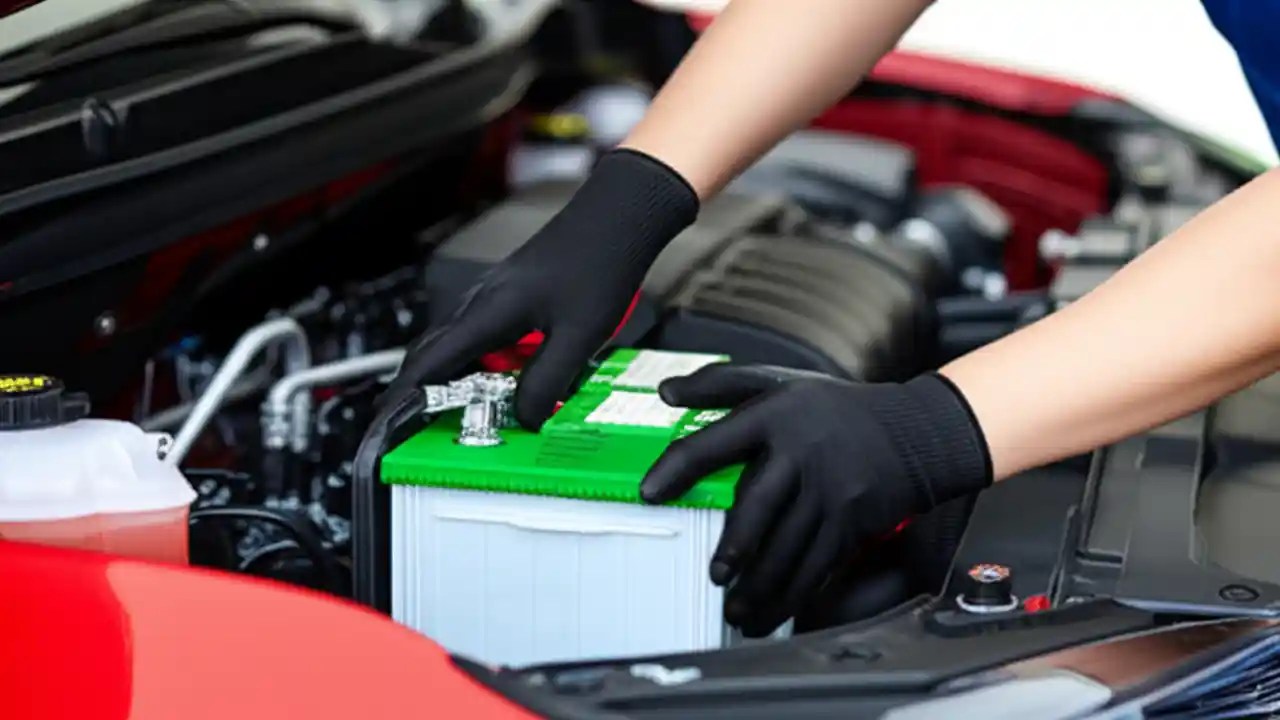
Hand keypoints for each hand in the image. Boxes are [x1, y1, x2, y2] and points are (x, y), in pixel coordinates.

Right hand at [379, 149, 698, 429]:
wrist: (618, 217)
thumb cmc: (599, 262)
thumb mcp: (579, 337)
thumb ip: (548, 383)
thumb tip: (526, 420)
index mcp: (487, 314)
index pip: (428, 365)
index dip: (402, 400)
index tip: (386, 428)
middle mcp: (482, 303)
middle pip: (432, 356)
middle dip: (420, 395)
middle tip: (416, 430)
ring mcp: (494, 297)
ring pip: (459, 347)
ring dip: (456, 381)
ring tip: (468, 415)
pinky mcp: (512, 296)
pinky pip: (483, 338)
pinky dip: (483, 366)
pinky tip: (509, 381)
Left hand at [640, 364, 991, 635]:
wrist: (915, 432)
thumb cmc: (834, 408)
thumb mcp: (778, 381)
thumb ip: (719, 385)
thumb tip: (664, 393)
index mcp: (774, 415)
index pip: (716, 441)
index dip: (678, 468)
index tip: (649, 493)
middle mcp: (801, 453)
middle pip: (758, 504)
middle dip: (736, 544)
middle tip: (716, 574)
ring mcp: (831, 490)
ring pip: (788, 545)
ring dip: (761, 585)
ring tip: (736, 610)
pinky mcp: (852, 522)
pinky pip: (818, 565)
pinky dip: (793, 594)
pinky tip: (771, 613)